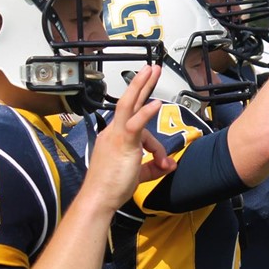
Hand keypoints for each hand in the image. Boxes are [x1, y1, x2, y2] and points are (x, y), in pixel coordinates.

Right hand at [86, 66, 174, 210]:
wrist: (98, 199)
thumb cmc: (110, 188)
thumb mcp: (137, 175)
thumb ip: (154, 167)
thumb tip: (171, 164)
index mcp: (114, 137)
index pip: (139, 129)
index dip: (156, 147)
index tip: (165, 163)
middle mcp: (113, 132)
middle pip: (129, 102)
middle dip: (141, 84)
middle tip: (151, 69)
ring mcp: (116, 136)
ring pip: (129, 105)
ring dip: (141, 86)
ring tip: (152, 71)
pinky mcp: (122, 143)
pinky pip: (135, 123)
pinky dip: (147, 113)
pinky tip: (157, 104)